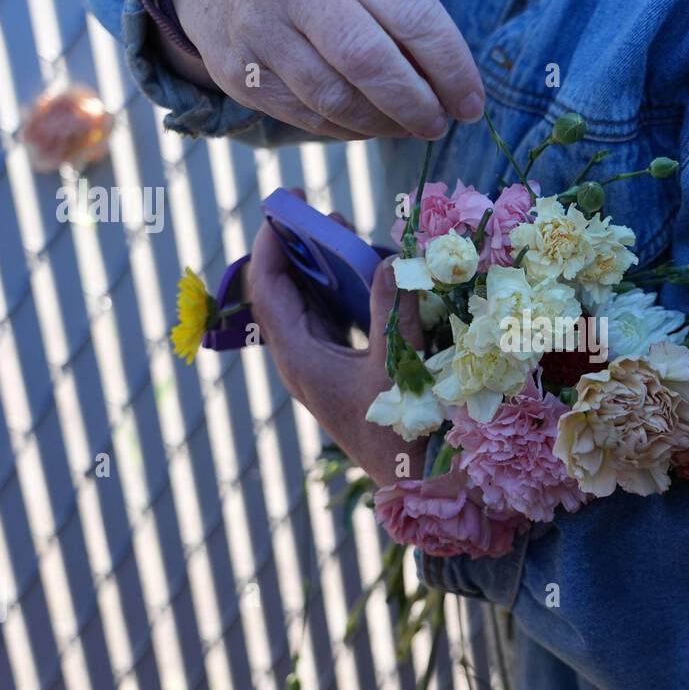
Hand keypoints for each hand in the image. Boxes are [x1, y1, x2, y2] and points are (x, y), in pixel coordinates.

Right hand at [165, 0, 483, 139]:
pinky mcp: (238, 72)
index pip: (410, 14)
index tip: (470, 103)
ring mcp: (259, 30)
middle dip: (416, 104)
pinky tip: (366, 124)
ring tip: (406, 125)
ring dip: (384, 124)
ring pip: (336, 100)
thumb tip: (453, 89)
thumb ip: (403, 13)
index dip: (449, 67)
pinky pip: (308, 119)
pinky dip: (349, 130)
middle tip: (438, 124)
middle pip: (369, 62)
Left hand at [247, 204, 425, 486]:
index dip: (273, 243)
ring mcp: (323, 367)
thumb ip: (392, 313)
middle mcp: (303, 360)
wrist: (419, 484)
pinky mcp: (345, 373)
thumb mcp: (398, 368)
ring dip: (325, 267)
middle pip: (288, 291)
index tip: (285, 205)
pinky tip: (370, 274)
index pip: (270, 288)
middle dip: (301, 246)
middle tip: (321, 210)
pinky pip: (335, 320)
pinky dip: (346, 291)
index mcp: (300, 359)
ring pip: (312, 304)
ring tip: (346, 232)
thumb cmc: (404, 434)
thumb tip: (391, 261)